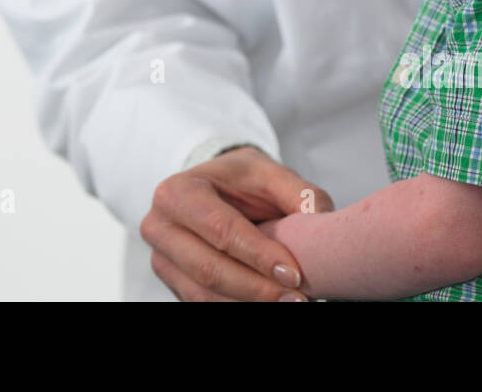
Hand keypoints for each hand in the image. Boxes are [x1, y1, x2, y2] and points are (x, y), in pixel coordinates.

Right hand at [140, 145, 333, 300]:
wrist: (215, 190)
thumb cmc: (240, 180)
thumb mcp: (269, 173)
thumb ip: (299, 193)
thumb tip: (322, 223)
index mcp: (178, 192)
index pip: (220, 229)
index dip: (258, 255)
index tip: (294, 273)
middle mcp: (159, 226)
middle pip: (209, 268)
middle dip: (257, 288)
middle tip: (297, 297)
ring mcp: (161, 260)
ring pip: (204, 295)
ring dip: (249, 304)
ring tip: (289, 303)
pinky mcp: (173, 284)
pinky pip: (203, 305)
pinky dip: (238, 307)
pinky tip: (267, 305)